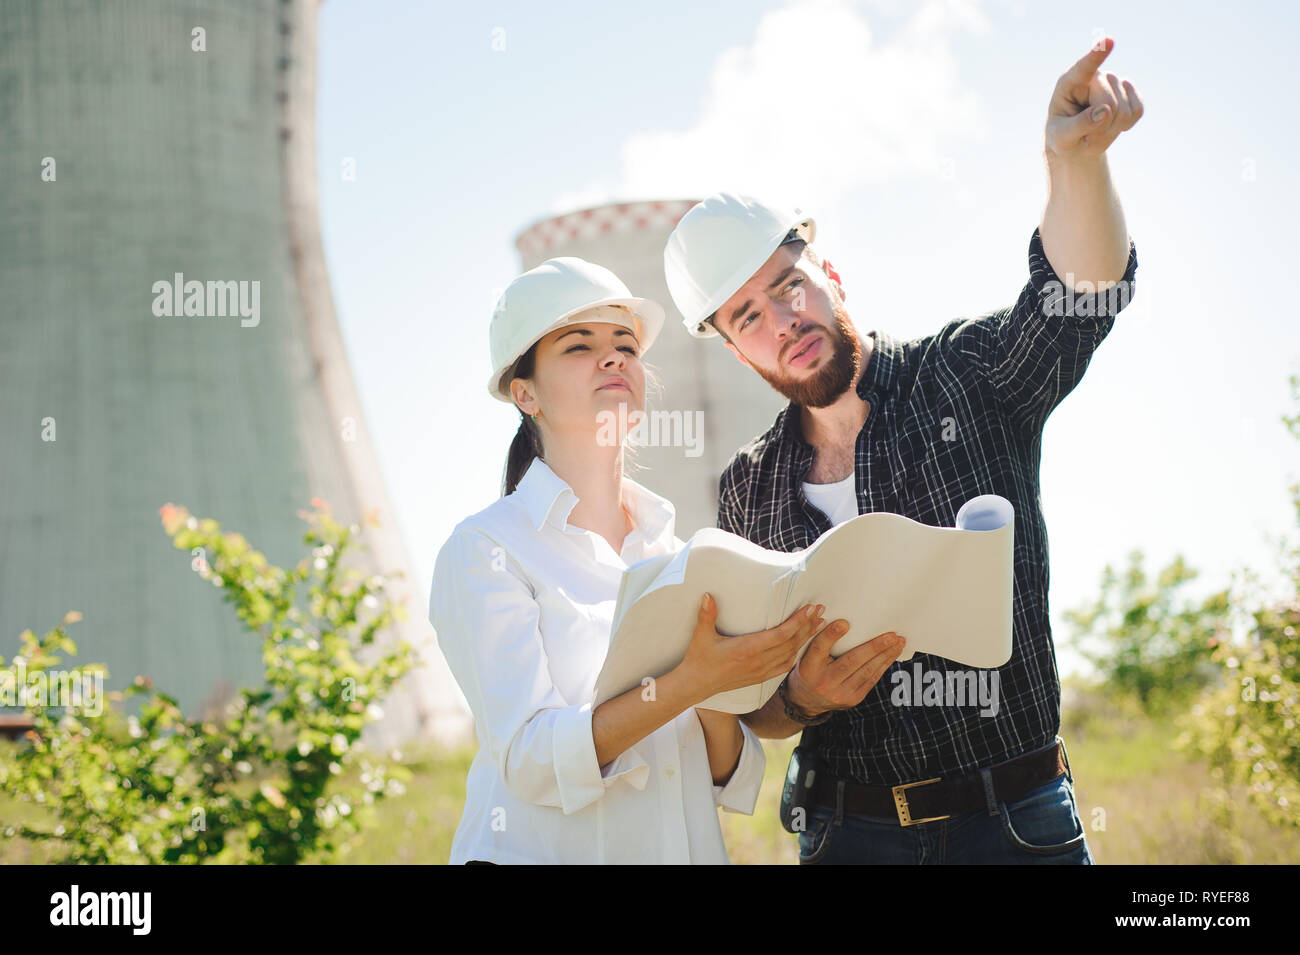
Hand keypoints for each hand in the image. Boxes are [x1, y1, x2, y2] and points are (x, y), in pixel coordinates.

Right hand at [674, 594, 823, 702]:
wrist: (696, 685)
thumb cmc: (699, 659)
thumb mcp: (701, 636)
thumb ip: (707, 615)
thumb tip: (707, 595)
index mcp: (747, 649)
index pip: (780, 634)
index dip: (798, 621)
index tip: (809, 608)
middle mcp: (758, 661)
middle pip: (791, 642)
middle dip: (808, 625)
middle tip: (821, 610)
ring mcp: (760, 671)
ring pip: (790, 654)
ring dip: (805, 638)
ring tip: (818, 624)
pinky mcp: (759, 677)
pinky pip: (784, 666)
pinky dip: (795, 654)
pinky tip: (801, 645)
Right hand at [785, 622, 904, 717]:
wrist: (806, 701)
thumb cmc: (809, 669)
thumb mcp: (805, 655)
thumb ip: (818, 639)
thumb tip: (841, 620)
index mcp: (808, 667)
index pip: (819, 648)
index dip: (831, 635)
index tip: (845, 623)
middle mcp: (823, 682)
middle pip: (851, 661)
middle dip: (874, 647)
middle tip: (891, 635)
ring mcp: (839, 693)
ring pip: (866, 672)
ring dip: (885, 656)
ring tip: (898, 642)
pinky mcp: (853, 699)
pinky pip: (871, 680)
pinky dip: (883, 665)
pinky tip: (892, 654)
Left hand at [1044, 36, 1143, 163]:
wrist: (1076, 142)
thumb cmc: (1063, 137)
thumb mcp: (1062, 137)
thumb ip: (1079, 125)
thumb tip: (1105, 110)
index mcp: (1070, 83)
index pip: (1084, 68)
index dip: (1097, 54)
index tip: (1108, 40)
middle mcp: (1094, 77)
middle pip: (1109, 103)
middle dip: (1101, 127)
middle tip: (1086, 136)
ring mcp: (1114, 81)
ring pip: (1125, 111)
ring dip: (1111, 130)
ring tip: (1095, 131)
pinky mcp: (1130, 91)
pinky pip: (1137, 111)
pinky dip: (1125, 126)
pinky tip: (1111, 125)